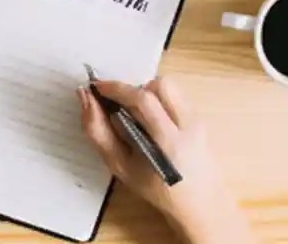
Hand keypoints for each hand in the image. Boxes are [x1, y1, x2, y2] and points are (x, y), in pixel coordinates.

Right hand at [79, 77, 256, 243]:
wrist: (197, 203)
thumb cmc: (157, 189)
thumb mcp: (121, 167)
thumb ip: (98, 132)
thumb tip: (86, 99)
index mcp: (168, 141)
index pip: (143, 100)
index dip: (118, 88)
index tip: (98, 87)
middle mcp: (188, 125)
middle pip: (161, 85)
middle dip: (135, 88)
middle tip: (120, 104)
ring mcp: (198, 120)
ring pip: (170, 86)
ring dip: (149, 92)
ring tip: (138, 114)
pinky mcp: (202, 118)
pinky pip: (177, 96)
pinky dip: (160, 99)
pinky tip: (153, 121)